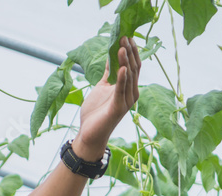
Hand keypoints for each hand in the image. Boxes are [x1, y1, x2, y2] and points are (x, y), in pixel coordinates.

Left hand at [75, 37, 140, 159]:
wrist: (89, 134)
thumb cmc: (95, 113)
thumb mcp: (102, 88)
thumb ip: (108, 74)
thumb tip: (111, 57)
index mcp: (128, 88)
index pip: (133, 66)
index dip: (131, 51)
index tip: (126, 36)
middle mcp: (131, 94)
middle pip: (133, 69)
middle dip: (128, 52)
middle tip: (124, 36)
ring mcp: (126, 101)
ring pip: (128, 77)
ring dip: (124, 61)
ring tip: (121, 46)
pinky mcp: (118, 108)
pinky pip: (120, 91)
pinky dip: (121, 79)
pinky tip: (120, 68)